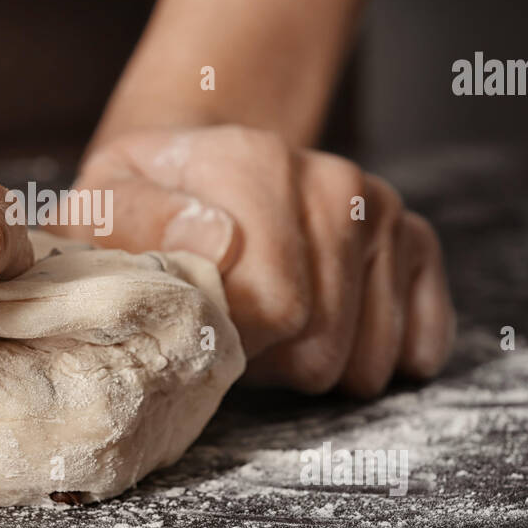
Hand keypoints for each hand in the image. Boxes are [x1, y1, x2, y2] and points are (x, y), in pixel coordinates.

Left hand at [56, 125, 454, 395]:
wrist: (197, 169)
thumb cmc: (144, 207)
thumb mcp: (104, 206)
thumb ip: (136, 222)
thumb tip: (219, 240)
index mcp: (255, 162)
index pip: (275, 306)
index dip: (233, 342)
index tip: (199, 327)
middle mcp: (332, 178)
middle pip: (324, 341)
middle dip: (271, 362)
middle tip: (232, 334)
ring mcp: (378, 208)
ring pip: (372, 354)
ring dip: (315, 365)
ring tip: (268, 329)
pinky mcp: (410, 237)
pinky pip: (423, 334)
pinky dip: (382, 358)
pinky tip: (335, 341)